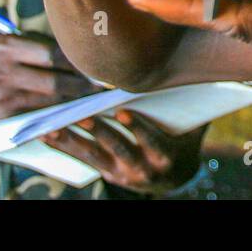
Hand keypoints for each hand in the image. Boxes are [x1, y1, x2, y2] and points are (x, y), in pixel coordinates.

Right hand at [0, 34, 92, 123]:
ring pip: (50, 102)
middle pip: (54, 82)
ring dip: (75, 100)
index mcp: (6, 48)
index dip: (78, 61)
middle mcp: (3, 72)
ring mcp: (3, 98)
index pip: (53, 54)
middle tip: (106, 84)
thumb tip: (77, 48)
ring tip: (96, 96)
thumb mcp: (6, 41)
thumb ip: (37, 44)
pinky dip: (58, 112)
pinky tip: (73, 109)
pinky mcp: (3, 117)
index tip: (99, 62)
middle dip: (83, 85)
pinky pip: (38, 115)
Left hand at [45, 112, 207, 196]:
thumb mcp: (194, 129)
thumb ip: (197, 107)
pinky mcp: (108, 174)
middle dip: (101, 133)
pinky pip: (83, 160)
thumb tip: (202, 72)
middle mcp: (144, 171)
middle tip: (84, 117)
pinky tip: (49, 135)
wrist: (175, 178)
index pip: (152, 142)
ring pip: (95, 157)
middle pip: (120, 150)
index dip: (139, 127)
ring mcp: (123, 175)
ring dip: (75, 141)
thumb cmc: (185, 141)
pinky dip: (65, 147)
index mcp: (167, 157)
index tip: (124, 111)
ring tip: (56, 127)